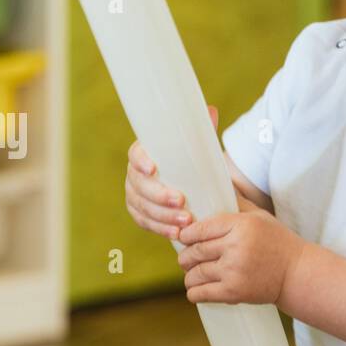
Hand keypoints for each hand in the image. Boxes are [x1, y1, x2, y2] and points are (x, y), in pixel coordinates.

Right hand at [126, 103, 217, 237]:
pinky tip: (175, 233)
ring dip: (162, 216)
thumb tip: (211, 112)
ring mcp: (136, 195)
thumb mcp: (199, 147)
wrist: (194, 185)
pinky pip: (145, 223)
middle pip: (139, 185)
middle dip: (158, 195)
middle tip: (181, 201)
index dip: (140, 161)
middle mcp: (135, 174)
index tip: (153, 168)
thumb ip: (202, 130)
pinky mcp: (141, 214)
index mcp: (144, 153)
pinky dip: (160, 229)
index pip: (135, 154)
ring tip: (185, 220)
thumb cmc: (194, 162)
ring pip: (142, 207)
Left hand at [175, 197, 303, 305]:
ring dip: (189, 275)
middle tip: (186, 258)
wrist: (296, 274)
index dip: (187, 234)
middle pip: (195, 251)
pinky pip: (201, 293)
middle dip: (186, 256)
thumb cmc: (278, 242)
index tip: (184, 237)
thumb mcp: (260, 216)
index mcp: (241, 225)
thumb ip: (237, 202)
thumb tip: (218, 180)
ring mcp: (233, 271)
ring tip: (192, 274)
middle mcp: (235, 247)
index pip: (201, 228)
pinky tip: (196, 289)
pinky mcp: (234, 292)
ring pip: (195, 273)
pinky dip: (194, 292)